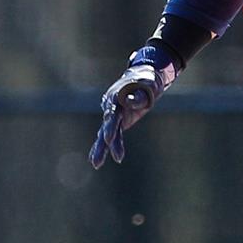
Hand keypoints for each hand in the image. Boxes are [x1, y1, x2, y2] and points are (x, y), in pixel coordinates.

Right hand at [89, 46, 177, 167]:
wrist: (142, 77)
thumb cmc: (146, 80)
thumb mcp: (147, 85)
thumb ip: (139, 95)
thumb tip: (130, 101)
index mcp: (117, 96)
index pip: (113, 112)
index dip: (110, 126)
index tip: (109, 139)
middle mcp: (111, 106)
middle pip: (107, 125)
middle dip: (105, 140)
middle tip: (102, 154)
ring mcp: (112, 115)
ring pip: (105, 134)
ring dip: (101, 149)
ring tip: (96, 164)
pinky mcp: (116, 122)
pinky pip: (110, 136)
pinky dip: (105, 148)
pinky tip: (96, 160)